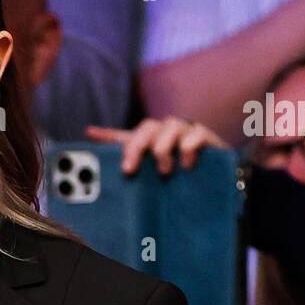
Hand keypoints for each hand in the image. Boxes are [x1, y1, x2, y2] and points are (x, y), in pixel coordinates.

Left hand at [85, 117, 228, 175]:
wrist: (213, 178)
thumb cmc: (176, 171)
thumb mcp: (150, 173)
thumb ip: (126, 159)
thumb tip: (93, 141)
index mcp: (149, 139)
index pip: (126, 134)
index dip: (107, 135)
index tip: (91, 136)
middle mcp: (164, 131)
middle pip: (147, 128)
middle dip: (136, 147)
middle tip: (130, 170)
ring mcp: (185, 131)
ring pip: (171, 127)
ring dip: (163, 148)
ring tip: (163, 170)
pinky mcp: (205, 137)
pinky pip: (196, 135)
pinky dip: (189, 148)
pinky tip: (187, 165)